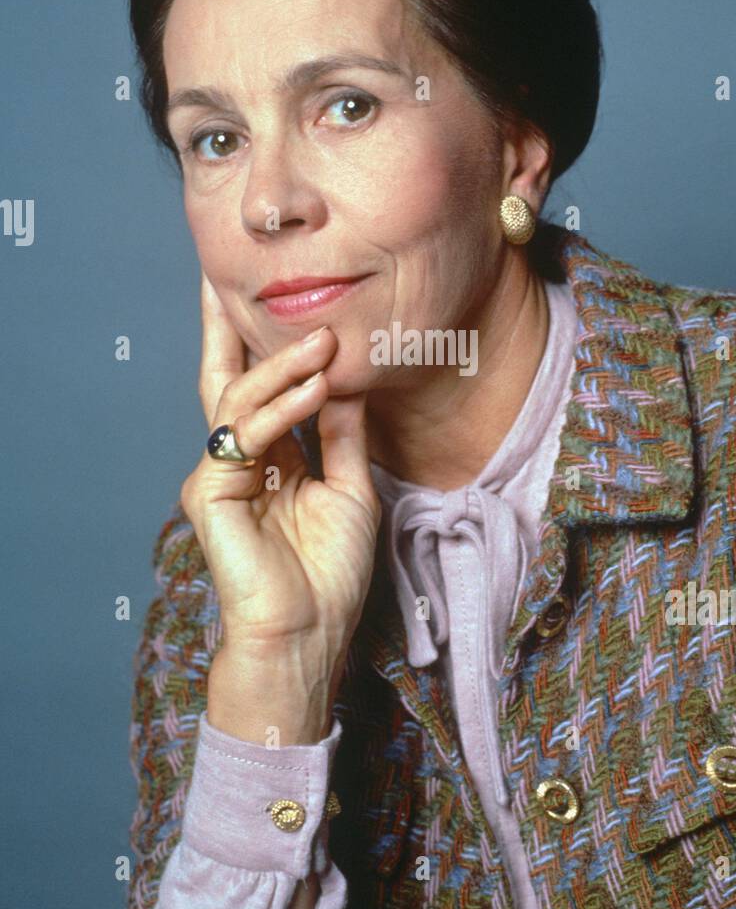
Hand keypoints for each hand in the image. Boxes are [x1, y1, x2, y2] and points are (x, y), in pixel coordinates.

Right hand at [179, 272, 380, 704]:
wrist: (307, 636)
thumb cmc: (327, 576)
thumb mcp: (349, 489)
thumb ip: (341, 434)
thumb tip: (345, 378)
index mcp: (266, 458)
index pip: (257, 387)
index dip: (261, 343)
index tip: (268, 295)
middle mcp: (236, 460)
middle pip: (225, 379)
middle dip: (224, 326)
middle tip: (226, 272)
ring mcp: (219, 475)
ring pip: (238, 401)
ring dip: (281, 366)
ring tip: (322, 339)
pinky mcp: (213, 494)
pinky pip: (247, 437)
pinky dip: (281, 409)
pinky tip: (314, 387)